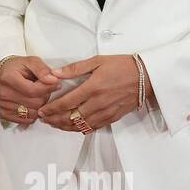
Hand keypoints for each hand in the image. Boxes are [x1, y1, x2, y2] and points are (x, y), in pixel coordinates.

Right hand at [0, 55, 60, 124]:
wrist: (1, 74)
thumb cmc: (16, 67)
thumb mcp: (30, 61)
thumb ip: (42, 69)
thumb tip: (53, 80)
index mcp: (9, 78)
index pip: (34, 90)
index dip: (49, 88)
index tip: (56, 84)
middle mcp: (4, 93)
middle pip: (35, 103)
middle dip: (45, 96)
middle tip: (44, 89)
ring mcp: (3, 105)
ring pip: (33, 113)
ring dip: (40, 106)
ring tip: (37, 96)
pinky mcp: (4, 114)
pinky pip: (27, 120)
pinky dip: (33, 113)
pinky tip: (31, 103)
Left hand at [37, 54, 153, 130]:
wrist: (146, 77)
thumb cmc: (122, 65)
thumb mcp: (98, 60)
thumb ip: (75, 68)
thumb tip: (55, 73)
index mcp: (92, 87)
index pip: (66, 102)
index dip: (52, 109)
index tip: (42, 111)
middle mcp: (98, 103)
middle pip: (71, 117)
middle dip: (55, 120)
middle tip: (45, 119)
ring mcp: (106, 112)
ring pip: (81, 125)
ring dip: (66, 127)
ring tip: (55, 124)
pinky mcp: (112, 118)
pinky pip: (93, 127)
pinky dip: (81, 129)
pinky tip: (73, 127)